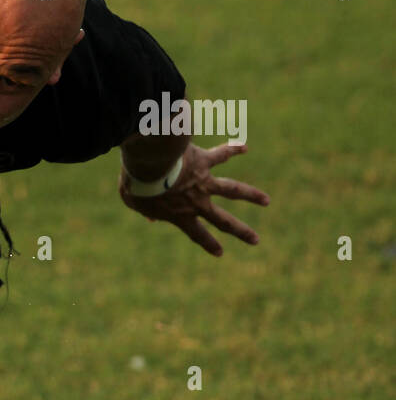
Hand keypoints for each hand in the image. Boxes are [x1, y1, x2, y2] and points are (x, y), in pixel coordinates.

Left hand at [120, 142, 268, 256]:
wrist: (147, 164)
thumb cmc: (136, 184)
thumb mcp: (133, 203)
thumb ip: (144, 211)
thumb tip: (150, 217)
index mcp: (179, 214)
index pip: (197, 233)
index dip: (208, 244)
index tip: (220, 252)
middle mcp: (196, 202)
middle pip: (224, 221)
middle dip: (241, 231)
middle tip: (256, 240)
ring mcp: (203, 182)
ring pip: (233, 190)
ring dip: (251, 195)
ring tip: (266, 201)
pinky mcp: (204, 160)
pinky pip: (221, 154)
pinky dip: (233, 149)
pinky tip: (243, 147)